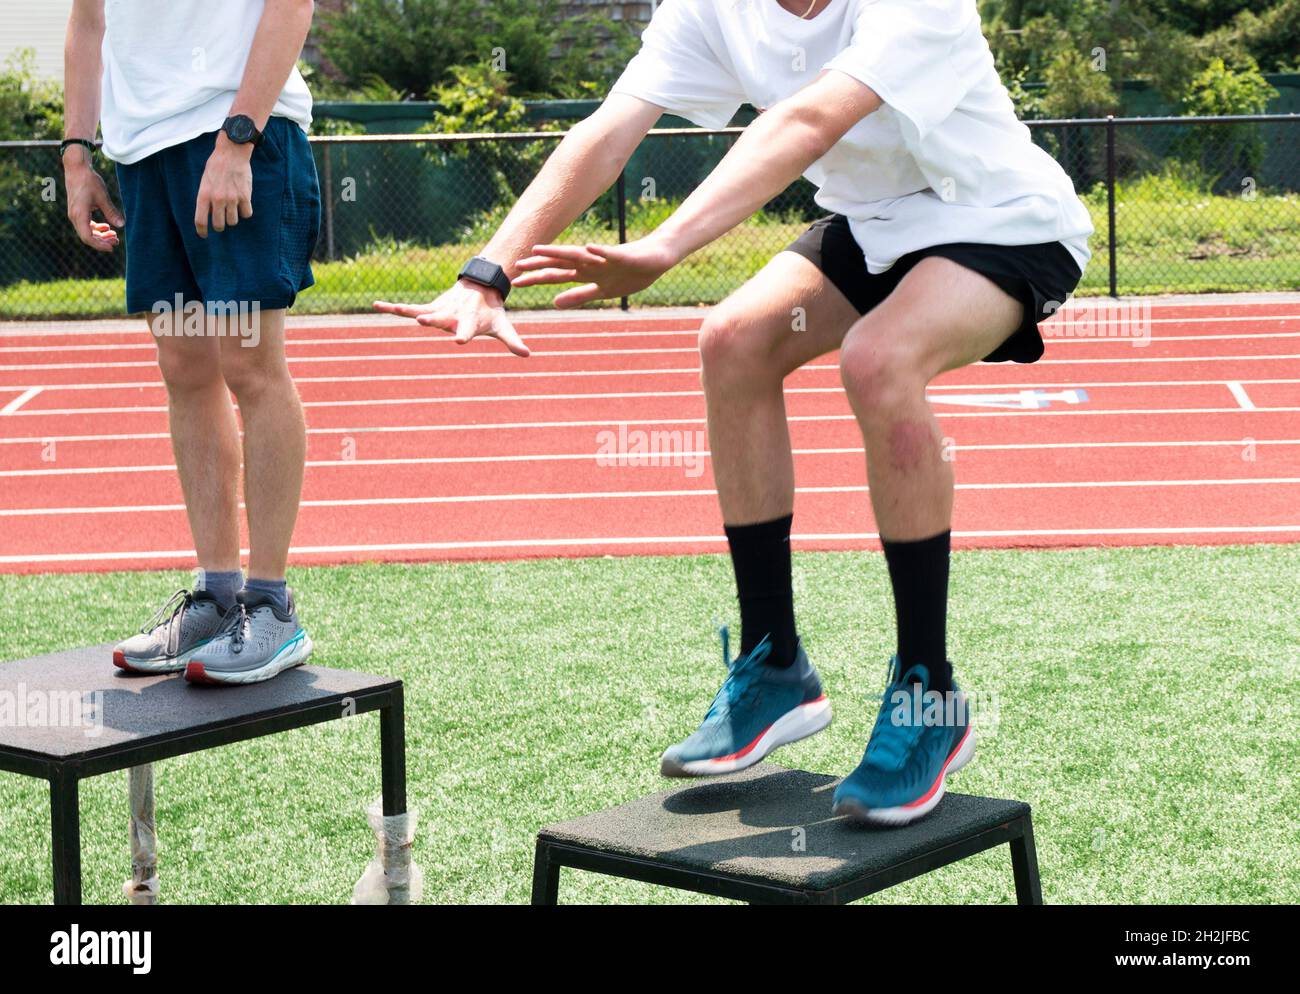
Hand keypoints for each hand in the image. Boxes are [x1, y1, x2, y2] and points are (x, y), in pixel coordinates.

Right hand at [64, 161, 122, 251]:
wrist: (77, 168)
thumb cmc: (89, 181)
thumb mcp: (103, 197)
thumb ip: (111, 212)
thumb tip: (121, 225)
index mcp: (79, 215)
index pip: (88, 237)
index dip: (99, 245)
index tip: (112, 248)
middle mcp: (74, 216)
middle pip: (87, 236)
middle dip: (102, 241)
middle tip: (117, 241)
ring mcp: (75, 214)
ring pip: (87, 231)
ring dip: (100, 236)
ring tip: (114, 236)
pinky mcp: (77, 210)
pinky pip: (86, 225)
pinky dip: (96, 228)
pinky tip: (107, 227)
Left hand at [195, 135, 253, 237]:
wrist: (232, 153)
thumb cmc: (216, 166)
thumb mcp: (205, 181)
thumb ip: (207, 198)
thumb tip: (211, 214)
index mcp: (204, 194)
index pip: (200, 220)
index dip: (201, 231)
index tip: (204, 235)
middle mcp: (217, 199)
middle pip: (219, 225)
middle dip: (219, 226)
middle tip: (221, 222)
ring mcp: (232, 198)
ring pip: (233, 221)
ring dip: (232, 218)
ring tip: (232, 209)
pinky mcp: (245, 196)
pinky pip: (246, 214)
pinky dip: (245, 212)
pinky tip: (243, 205)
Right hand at [373, 280, 530, 357]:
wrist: (482, 287)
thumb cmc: (492, 312)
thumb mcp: (503, 326)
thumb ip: (513, 341)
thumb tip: (528, 355)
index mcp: (471, 321)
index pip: (468, 329)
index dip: (464, 334)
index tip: (459, 340)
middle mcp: (454, 314)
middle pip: (442, 319)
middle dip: (433, 320)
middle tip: (423, 320)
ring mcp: (440, 310)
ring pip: (423, 311)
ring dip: (409, 312)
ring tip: (390, 310)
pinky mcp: (431, 307)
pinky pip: (409, 308)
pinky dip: (392, 308)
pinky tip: (376, 305)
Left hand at [511, 237, 678, 306]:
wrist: (656, 260)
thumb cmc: (629, 274)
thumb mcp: (601, 291)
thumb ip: (578, 296)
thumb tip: (553, 303)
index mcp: (585, 273)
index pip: (555, 275)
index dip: (536, 279)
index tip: (515, 283)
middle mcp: (590, 263)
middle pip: (560, 263)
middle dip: (539, 265)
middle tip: (516, 266)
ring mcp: (604, 258)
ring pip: (577, 254)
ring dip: (558, 252)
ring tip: (539, 250)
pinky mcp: (622, 255)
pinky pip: (609, 253)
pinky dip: (598, 251)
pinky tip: (588, 248)